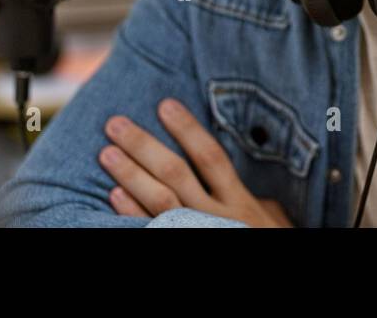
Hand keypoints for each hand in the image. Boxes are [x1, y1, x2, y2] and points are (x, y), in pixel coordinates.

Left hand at [99, 98, 292, 227]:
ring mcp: (197, 232)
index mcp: (241, 202)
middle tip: (115, 124)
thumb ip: (252, 197)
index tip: (164, 105)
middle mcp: (218, 216)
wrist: (268, 272)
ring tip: (107, 152)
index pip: (211, 157)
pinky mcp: (181, 245)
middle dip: (144, 146)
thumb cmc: (266, 240)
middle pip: (177, 173)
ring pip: (160, 199)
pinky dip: (131, 213)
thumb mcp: (270, 220)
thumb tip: (240, 175)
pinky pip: (152, 229)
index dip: (187, 130)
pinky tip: (115, 194)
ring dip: (131, 174)